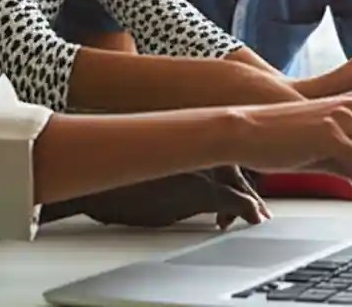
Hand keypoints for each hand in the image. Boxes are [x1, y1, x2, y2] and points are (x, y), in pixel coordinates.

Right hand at [40, 166, 269, 228]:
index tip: (238, 180)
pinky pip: (238, 202)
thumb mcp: (145, 155)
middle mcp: (199, 144)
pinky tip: (254, 219)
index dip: (234, 164)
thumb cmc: (113, 171)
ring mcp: (203, 167)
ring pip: (241, 183)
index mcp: (185, 131)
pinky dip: (249, 211)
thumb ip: (170, 155)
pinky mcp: (202, 192)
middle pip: (237, 165)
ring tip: (255, 215)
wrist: (96, 184)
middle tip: (253, 204)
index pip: (223, 144)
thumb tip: (180, 168)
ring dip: (250, 200)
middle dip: (246, 186)